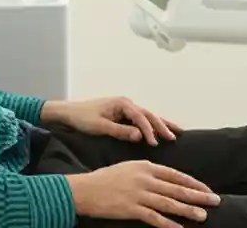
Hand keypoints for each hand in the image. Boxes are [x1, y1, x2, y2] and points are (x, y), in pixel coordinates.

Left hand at [44, 97, 180, 145]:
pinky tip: (160, 131)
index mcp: (121, 103)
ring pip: (147, 116)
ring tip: (177, 132)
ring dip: (160, 124)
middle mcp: (126, 103)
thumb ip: (120, 131)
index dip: (148, 130)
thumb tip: (140, 136)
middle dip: (161, 125)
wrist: (68, 113)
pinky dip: (151, 126)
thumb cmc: (82, 119)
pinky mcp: (122, 114)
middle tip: (174, 137)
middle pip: (148, 114)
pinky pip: (140, 120)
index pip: (140, 117)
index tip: (155, 142)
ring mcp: (125, 108)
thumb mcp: (100, 127)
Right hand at [66, 161, 219, 227]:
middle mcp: (144, 179)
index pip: (175, 175)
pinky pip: (154, 218)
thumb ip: (146, 172)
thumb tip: (165, 180)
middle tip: (216, 201)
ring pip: (169, 203)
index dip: (193, 183)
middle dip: (198, 195)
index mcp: (144, 166)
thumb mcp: (127, 168)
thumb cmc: (104, 179)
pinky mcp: (131, 208)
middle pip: (177, 189)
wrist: (84, 189)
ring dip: (188, 210)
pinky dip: (169, 225)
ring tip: (203, 216)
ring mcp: (138, 194)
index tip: (206, 189)